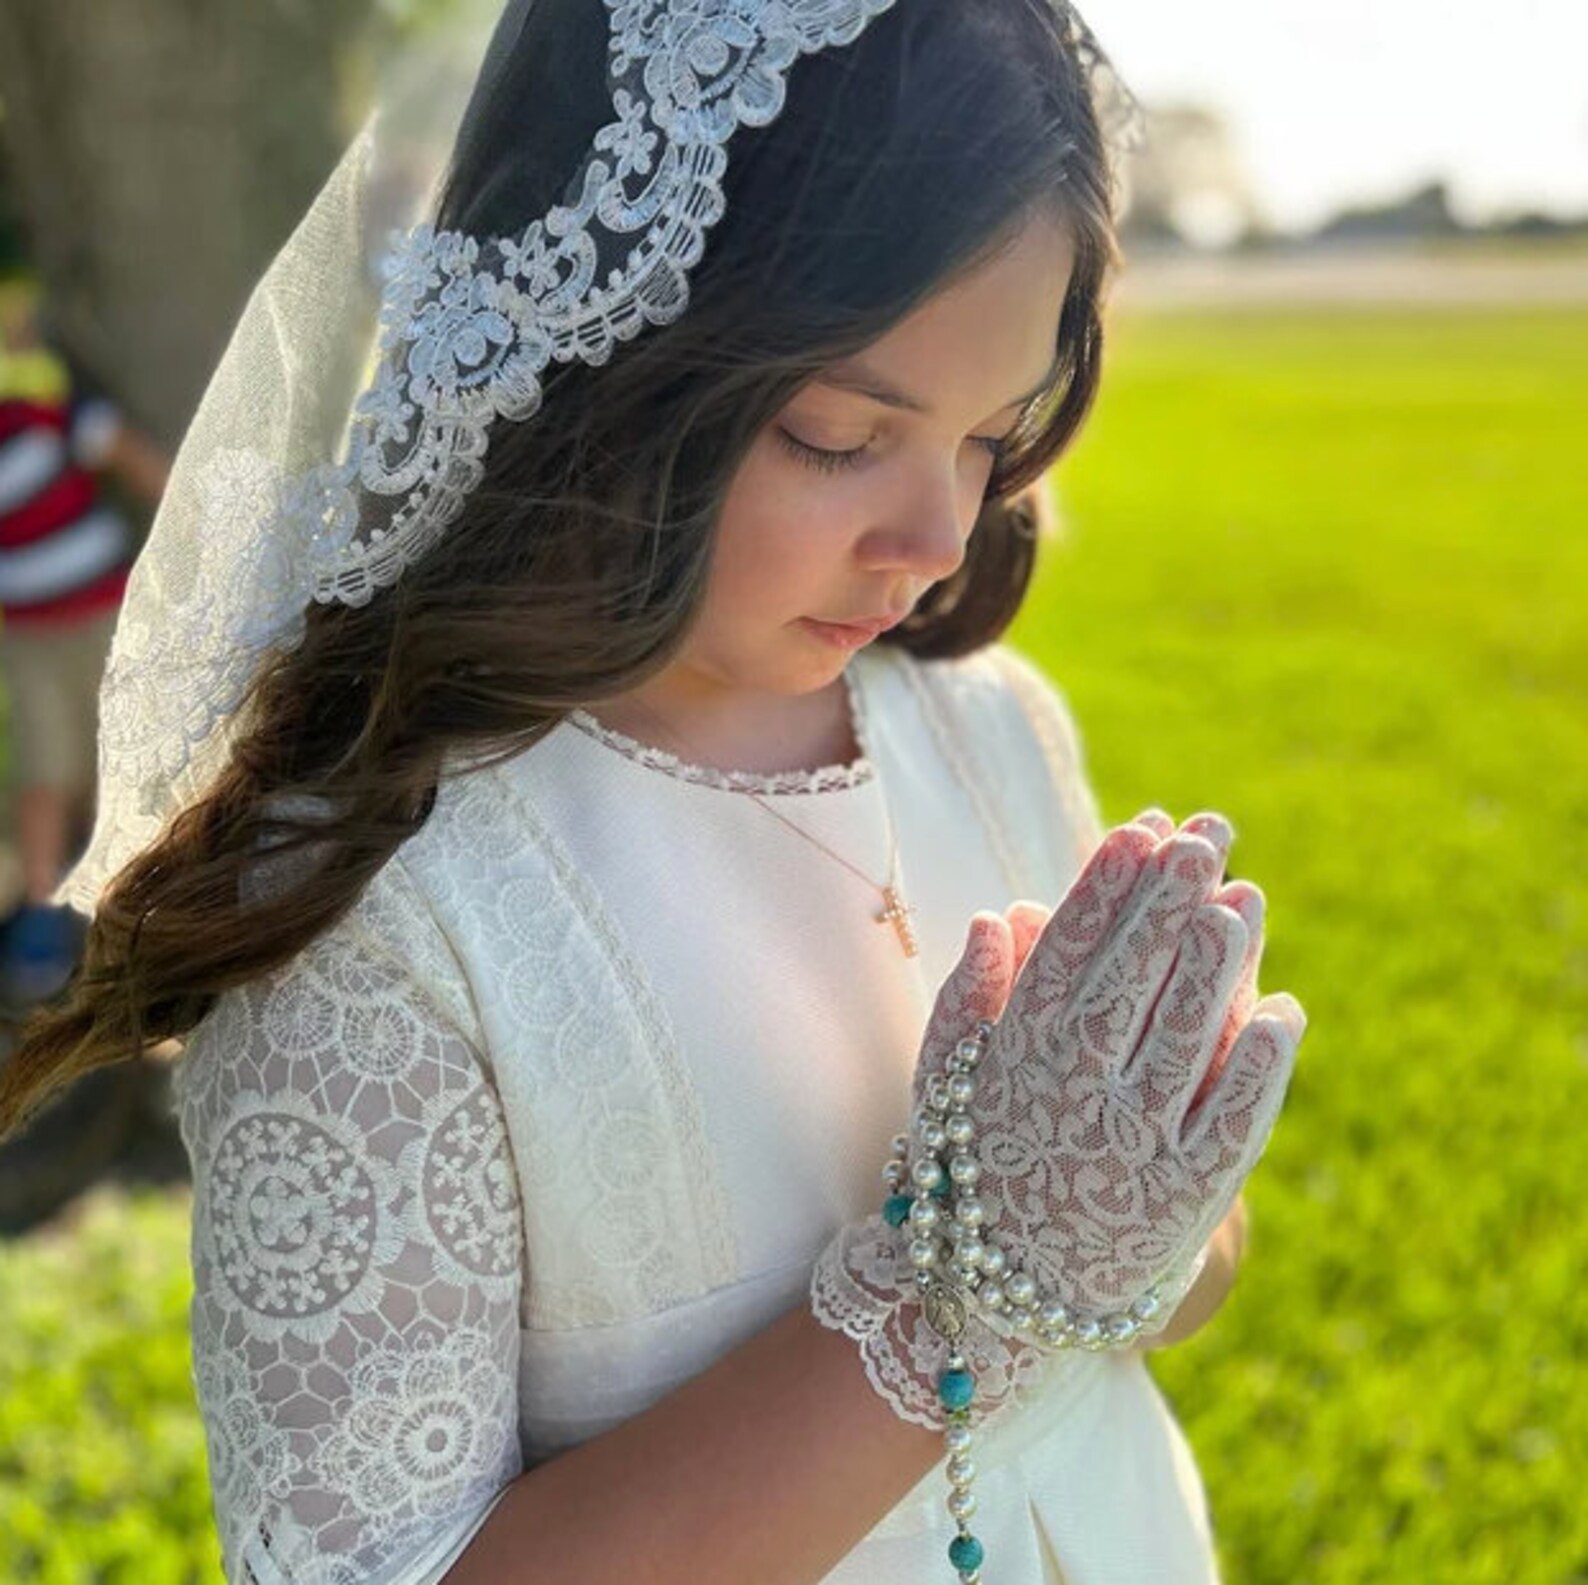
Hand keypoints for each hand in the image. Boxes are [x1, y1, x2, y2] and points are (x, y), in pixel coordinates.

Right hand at [919, 809, 1304, 1341]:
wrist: (1008, 1294)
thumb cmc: (979, 1162)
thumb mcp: (950, 1078)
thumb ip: (971, 996)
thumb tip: (999, 911)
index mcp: (1016, 1055)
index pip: (1066, 950)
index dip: (1106, 886)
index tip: (1139, 829)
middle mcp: (1075, 1093)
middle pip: (1133, 976)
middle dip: (1171, 897)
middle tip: (1207, 835)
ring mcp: (1133, 1145)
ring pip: (1187, 1035)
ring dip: (1221, 961)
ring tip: (1246, 897)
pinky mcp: (1185, 1197)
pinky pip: (1233, 1120)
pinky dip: (1263, 1065)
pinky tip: (1286, 1008)